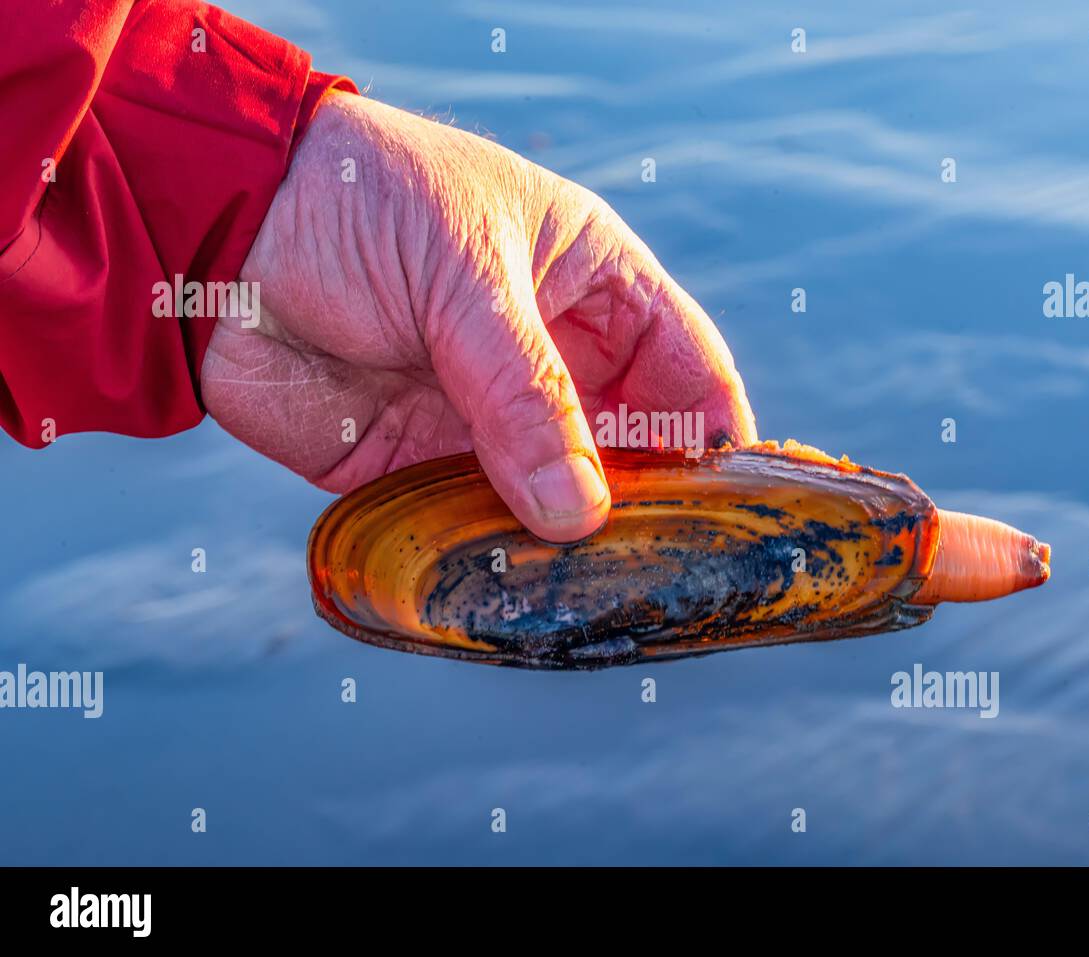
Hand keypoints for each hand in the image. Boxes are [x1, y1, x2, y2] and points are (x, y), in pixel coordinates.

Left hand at [200, 92, 755, 541]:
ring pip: (558, 495)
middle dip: (648, 504)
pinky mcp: (421, 462)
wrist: (220, 226)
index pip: (686, 368)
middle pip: (631, 447)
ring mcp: (488, 415)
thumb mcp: (467, 274)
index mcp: (593, 286)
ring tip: (595, 594)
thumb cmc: (362, 202)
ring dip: (572, 542)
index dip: (714, 434)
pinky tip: (515, 585)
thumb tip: (580, 512)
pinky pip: (478, 520)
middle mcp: (553, 358)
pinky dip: (496, 554)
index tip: (731, 505)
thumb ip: (526, 390)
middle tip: (663, 568)